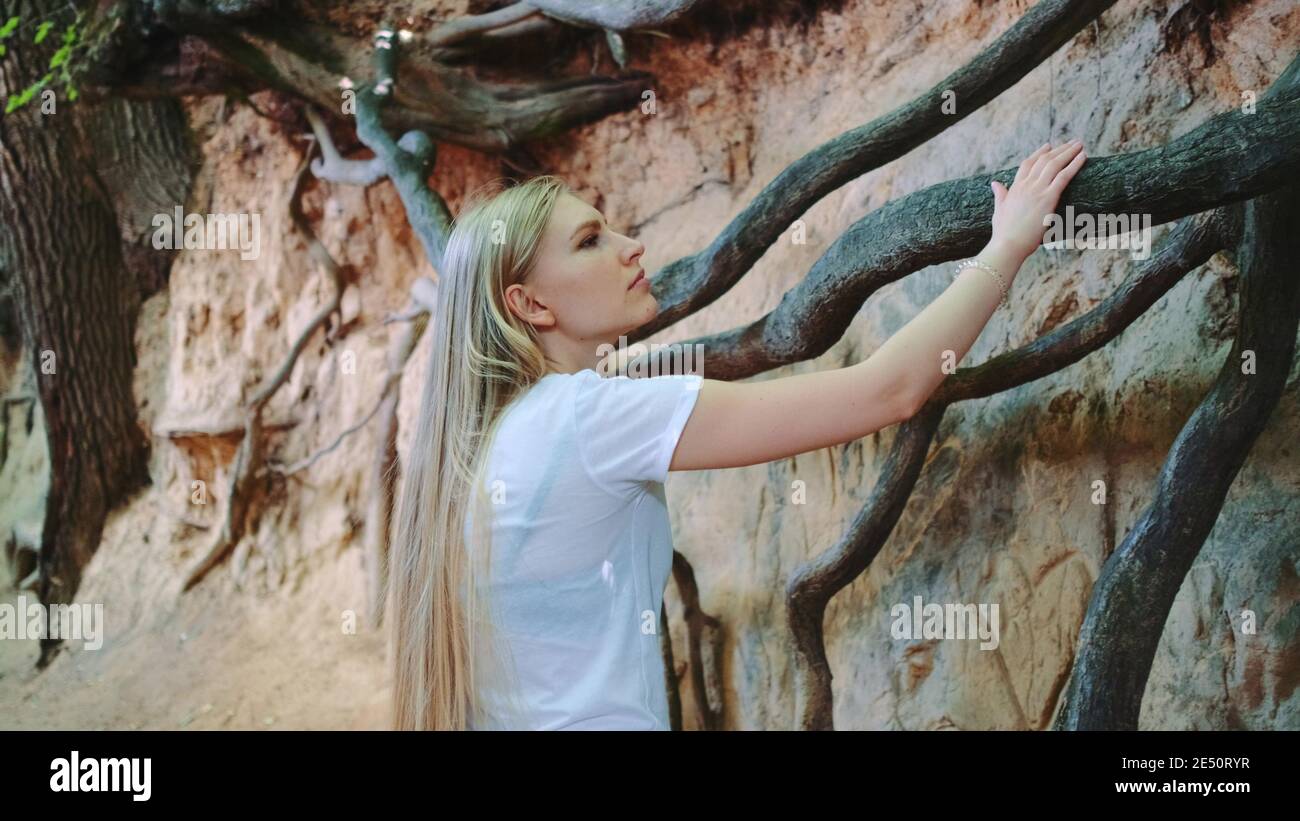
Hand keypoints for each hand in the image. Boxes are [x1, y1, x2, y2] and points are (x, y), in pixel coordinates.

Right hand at [989, 139, 1087, 262]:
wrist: (1008, 244)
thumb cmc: (1003, 232)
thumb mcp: (999, 210)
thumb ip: (1000, 195)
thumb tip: (995, 183)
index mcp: (1015, 187)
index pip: (1028, 164)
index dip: (1039, 153)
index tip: (1049, 146)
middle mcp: (1026, 185)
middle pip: (1044, 160)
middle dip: (1059, 149)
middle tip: (1072, 142)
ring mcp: (1037, 190)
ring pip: (1055, 164)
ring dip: (1069, 152)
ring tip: (1080, 145)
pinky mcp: (1048, 198)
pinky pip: (1064, 176)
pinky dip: (1074, 164)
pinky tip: (1083, 157)